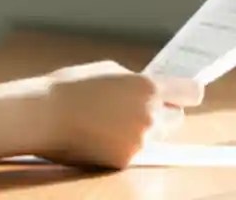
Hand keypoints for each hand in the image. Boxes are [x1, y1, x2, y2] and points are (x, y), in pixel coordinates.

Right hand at [38, 61, 204, 169]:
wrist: (42, 116)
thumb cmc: (70, 88)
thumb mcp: (110, 71)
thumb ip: (136, 82)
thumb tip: (151, 89)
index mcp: (148, 88)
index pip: (192, 93)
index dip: (187, 93)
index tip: (182, 93)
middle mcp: (150, 116)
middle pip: (177, 119)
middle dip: (163, 114)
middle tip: (137, 109)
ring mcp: (139, 142)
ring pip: (156, 138)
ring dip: (143, 132)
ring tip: (110, 123)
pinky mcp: (125, 162)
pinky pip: (136, 153)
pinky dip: (124, 147)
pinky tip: (101, 137)